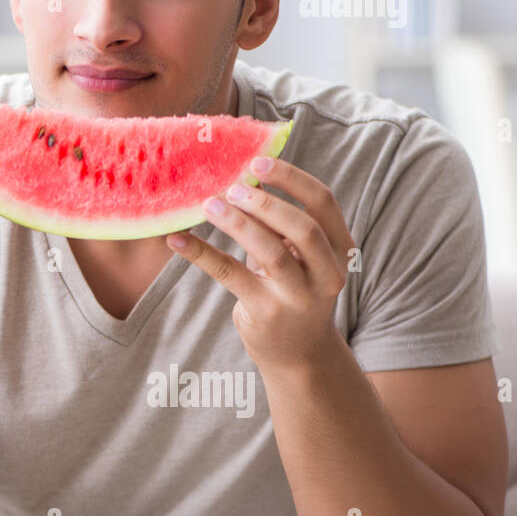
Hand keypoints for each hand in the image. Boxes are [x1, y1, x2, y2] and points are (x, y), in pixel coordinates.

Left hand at [165, 155, 354, 370]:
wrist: (298, 353)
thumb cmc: (292, 289)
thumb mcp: (297, 256)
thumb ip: (280, 222)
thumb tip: (242, 177)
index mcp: (340, 249)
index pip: (324, 203)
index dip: (292, 178)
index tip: (258, 161)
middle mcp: (327, 274)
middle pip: (302, 228)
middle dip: (266, 203)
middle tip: (233, 187)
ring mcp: (298, 297)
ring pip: (270, 252)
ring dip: (237, 223)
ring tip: (208, 205)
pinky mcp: (266, 312)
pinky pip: (230, 275)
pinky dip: (200, 253)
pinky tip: (176, 239)